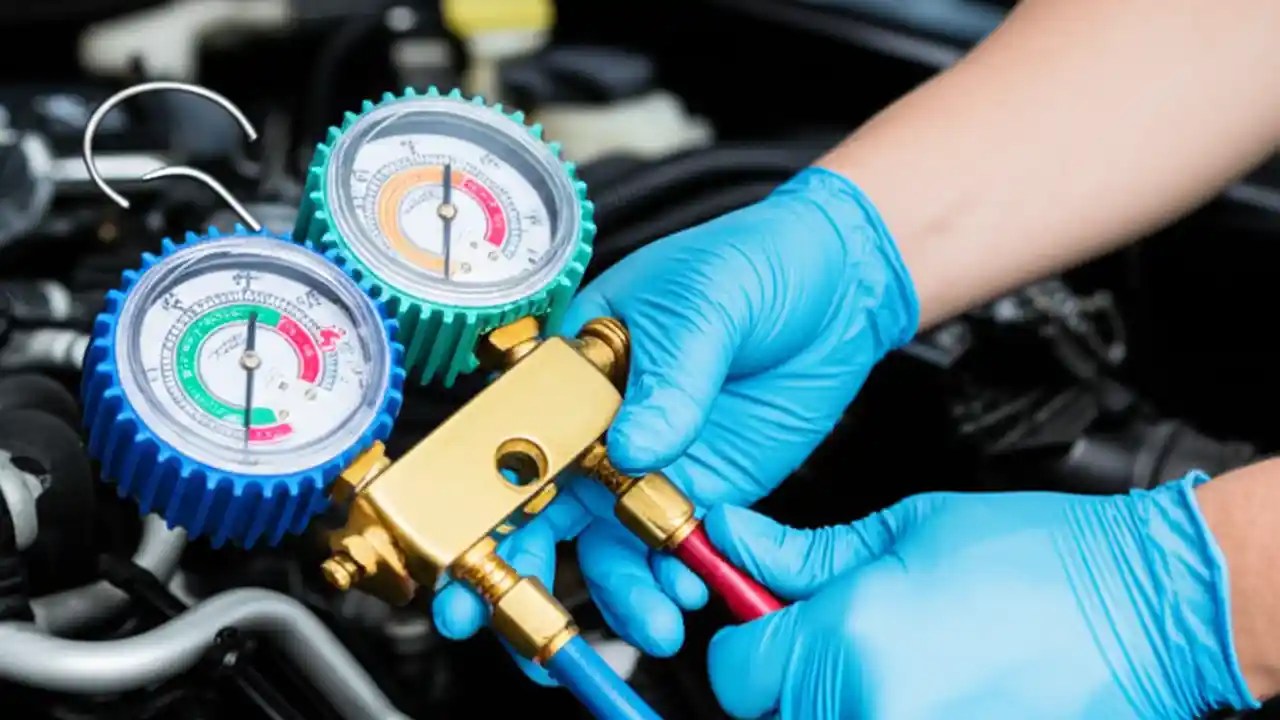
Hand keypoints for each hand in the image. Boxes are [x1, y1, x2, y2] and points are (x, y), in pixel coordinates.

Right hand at [432, 167, 919, 664]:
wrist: (839, 284)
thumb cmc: (753, 263)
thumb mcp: (704, 302)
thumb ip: (670, 376)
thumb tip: (634, 447)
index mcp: (570, 369)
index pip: (507, 440)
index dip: (475, 502)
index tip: (461, 554)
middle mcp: (595, 428)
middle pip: (537, 512)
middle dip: (514, 576)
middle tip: (503, 626)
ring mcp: (644, 467)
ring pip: (606, 548)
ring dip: (616, 597)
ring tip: (650, 627)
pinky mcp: (699, 491)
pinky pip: (670, 550)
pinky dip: (671, 584)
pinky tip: (684, 596)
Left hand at [703, 474, 1258, 719]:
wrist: (1149, 612)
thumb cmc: (1043, 560)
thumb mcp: (907, 531)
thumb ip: (805, 554)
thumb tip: (734, 541)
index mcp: (848, 639)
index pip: (734, 672)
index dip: (748, 643)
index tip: (772, 625)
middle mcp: (869, 710)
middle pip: (773, 714)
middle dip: (793, 680)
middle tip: (851, 641)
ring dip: (840, 703)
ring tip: (902, 663)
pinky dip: (885, 715)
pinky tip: (933, 689)